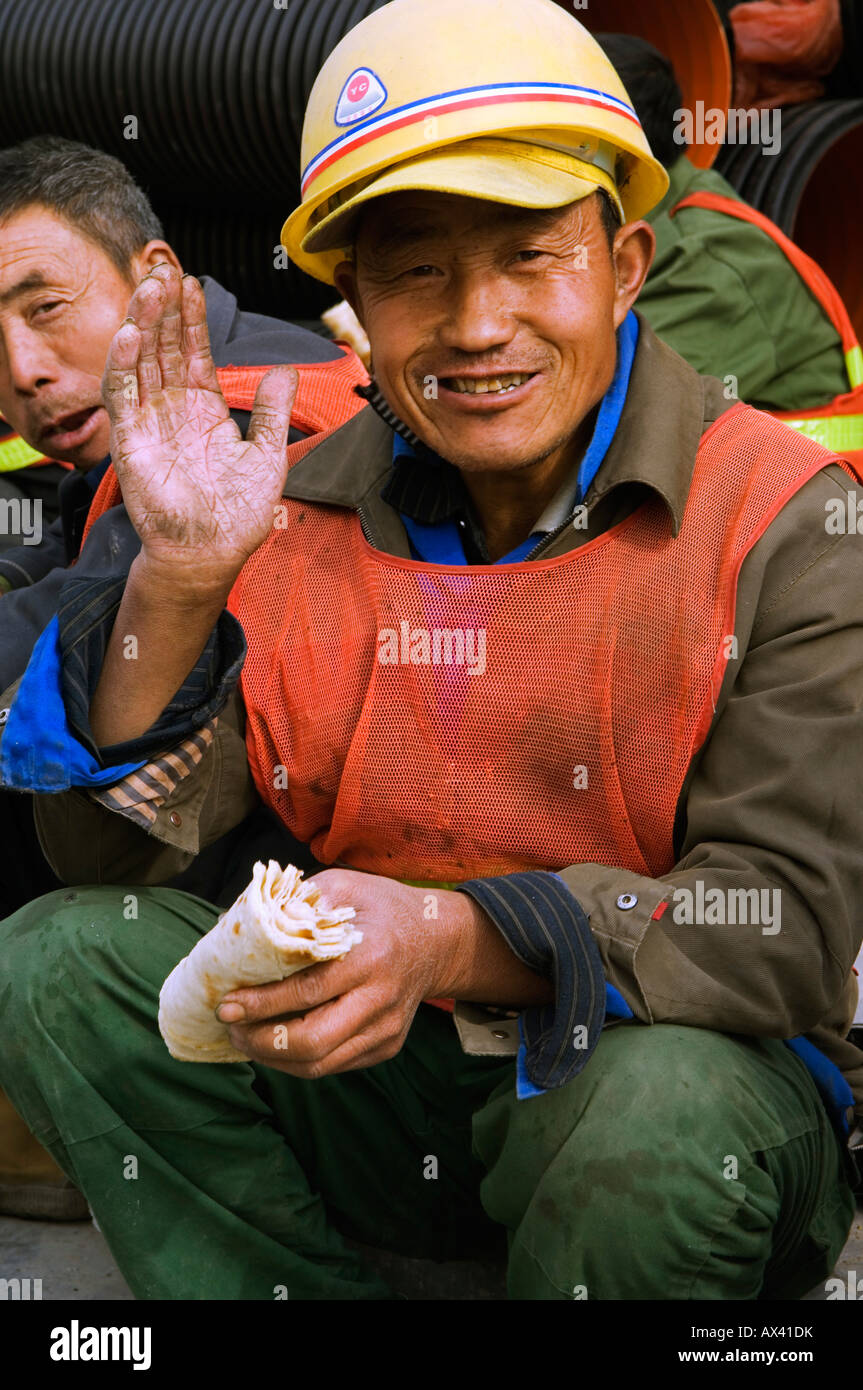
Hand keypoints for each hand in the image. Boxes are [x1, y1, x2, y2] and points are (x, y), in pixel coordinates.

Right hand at [101, 263, 297, 587]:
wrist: (212, 554)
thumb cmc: (238, 515)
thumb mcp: (268, 456)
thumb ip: (273, 411)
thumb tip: (287, 370)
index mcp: (205, 409)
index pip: (193, 352)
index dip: (191, 319)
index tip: (193, 284)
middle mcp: (174, 410)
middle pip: (163, 347)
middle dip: (164, 308)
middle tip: (165, 269)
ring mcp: (150, 422)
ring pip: (140, 361)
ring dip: (143, 323)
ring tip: (149, 287)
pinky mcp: (130, 441)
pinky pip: (123, 395)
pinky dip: (124, 364)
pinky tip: (132, 335)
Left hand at [215, 870, 475, 1076]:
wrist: (438, 939)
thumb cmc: (381, 908)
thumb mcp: (344, 887)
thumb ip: (297, 904)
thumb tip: (240, 926)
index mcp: (371, 956)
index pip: (308, 991)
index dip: (262, 1003)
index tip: (227, 1003)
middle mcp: (382, 999)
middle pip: (313, 1041)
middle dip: (261, 1040)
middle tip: (230, 1025)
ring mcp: (387, 1029)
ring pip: (319, 1064)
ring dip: (272, 1056)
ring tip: (243, 1036)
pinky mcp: (386, 1046)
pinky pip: (333, 1065)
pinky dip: (295, 1060)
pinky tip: (272, 1042)